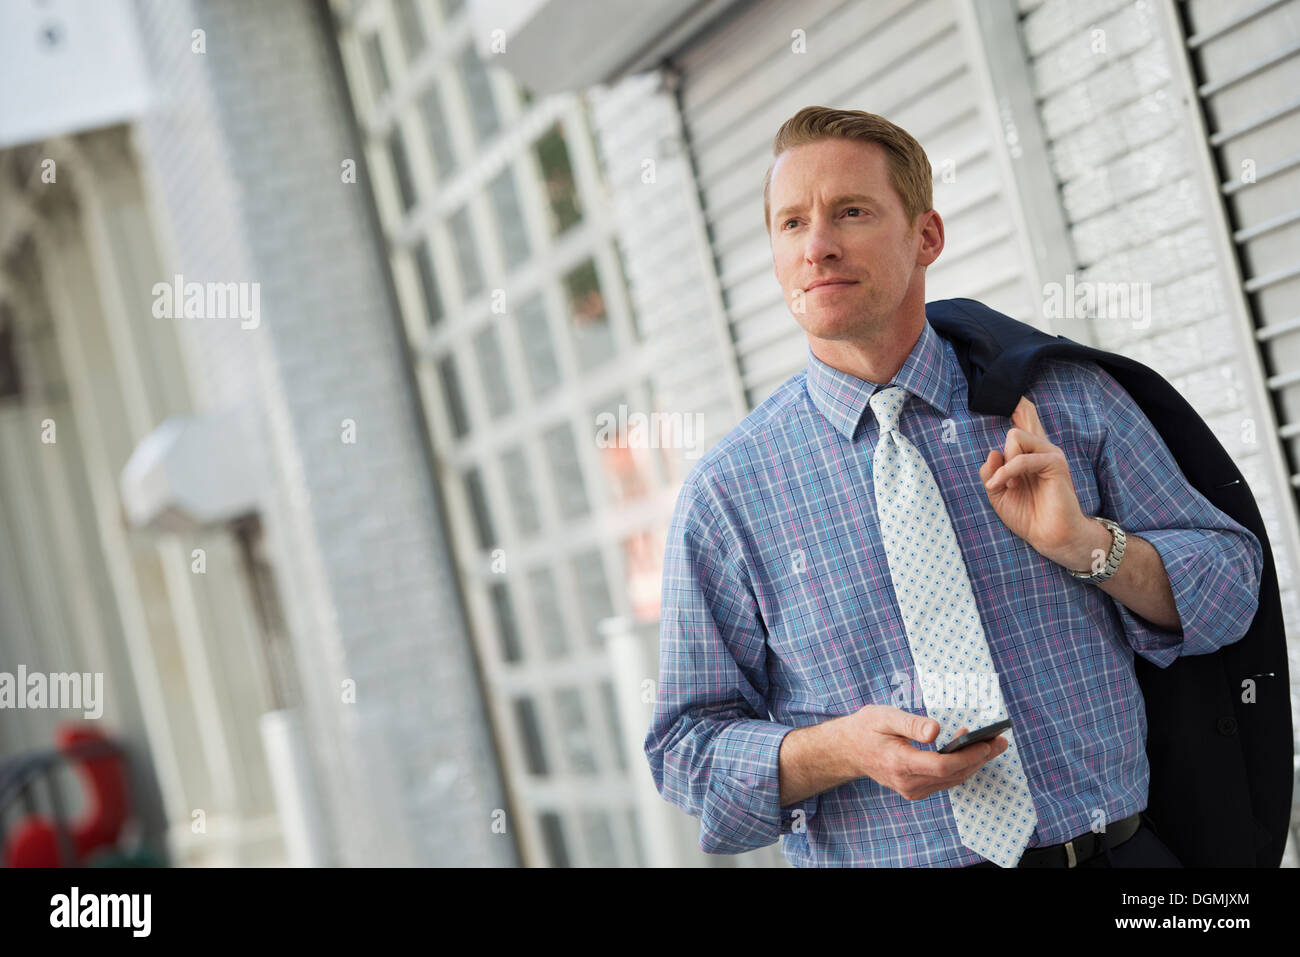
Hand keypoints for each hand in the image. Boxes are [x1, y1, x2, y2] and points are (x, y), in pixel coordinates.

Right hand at [844, 705, 1007, 800]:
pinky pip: (945, 782)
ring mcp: (911, 790)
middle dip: (980, 758)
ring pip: (952, 780)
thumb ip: (911, 723)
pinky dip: (960, 768)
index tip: (987, 741)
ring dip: (974, 764)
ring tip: (991, 745)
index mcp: (899, 763)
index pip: (943, 765)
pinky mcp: (915, 790)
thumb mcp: (885, 716)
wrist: (848, 750)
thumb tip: (937, 730)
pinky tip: (969, 752)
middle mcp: (907, 783)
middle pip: (953, 775)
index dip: (969, 755)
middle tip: (1000, 741)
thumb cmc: (866, 728)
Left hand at [978, 396, 1090, 563]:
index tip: (1009, 391)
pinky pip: (1022, 458)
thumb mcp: (998, 493)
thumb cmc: (1028, 516)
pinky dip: (1007, 472)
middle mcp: (1040, 448)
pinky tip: (1003, 487)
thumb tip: (992, 451)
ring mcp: (1049, 453)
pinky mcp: (1055, 463)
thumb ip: (990, 472)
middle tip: (1004, 474)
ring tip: (1005, 486)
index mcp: (1028, 453)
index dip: (1018, 403)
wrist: (1051, 537)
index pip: (1025, 418)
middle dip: (1006, 436)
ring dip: (1004, 464)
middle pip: (1021, 417)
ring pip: (1015, 436)